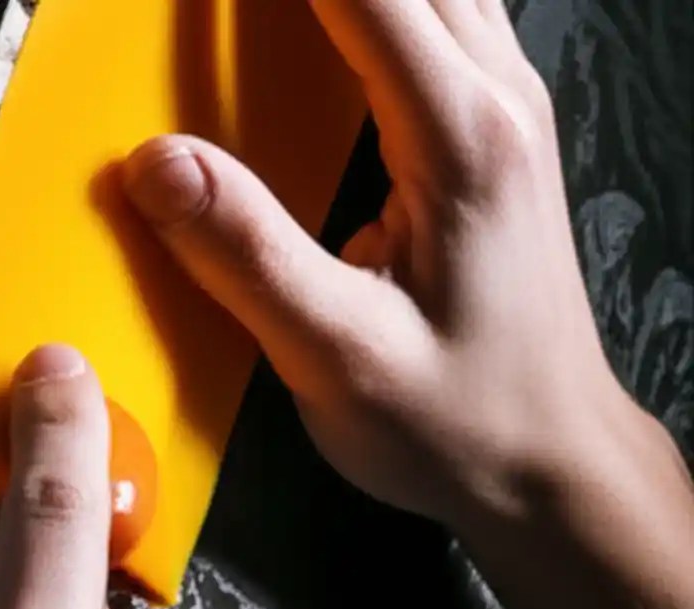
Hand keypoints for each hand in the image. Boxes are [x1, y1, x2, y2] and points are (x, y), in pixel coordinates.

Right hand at [122, 2, 693, 608]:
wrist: (551, 465)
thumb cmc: (458, 423)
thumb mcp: (338, 354)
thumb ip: (245, 253)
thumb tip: (156, 162)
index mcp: (462, 137)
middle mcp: (498, 101)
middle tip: (216, 11)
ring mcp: (505, 112)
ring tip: (255, 21)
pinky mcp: (491, 136)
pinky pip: (434, 25)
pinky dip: (373, 11)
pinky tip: (322, 33)